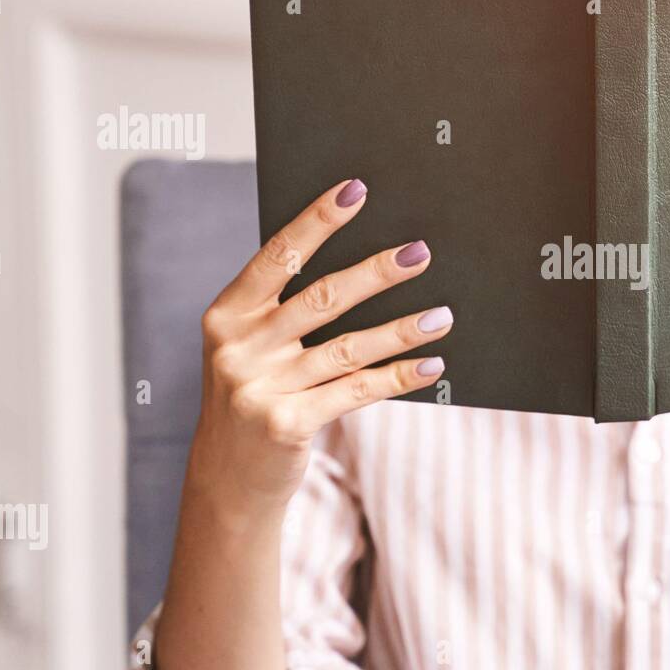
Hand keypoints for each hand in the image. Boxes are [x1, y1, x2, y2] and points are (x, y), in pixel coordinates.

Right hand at [189, 177, 450, 515]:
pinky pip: (355, 391)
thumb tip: (363, 266)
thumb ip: (285, 311)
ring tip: (443, 315)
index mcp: (226, 315)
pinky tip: (430, 364)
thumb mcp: (251, 349)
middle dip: (375, 273)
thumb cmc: (254, 396)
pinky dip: (397, 376)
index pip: (277, 256)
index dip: (316, 221)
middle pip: (321, 298)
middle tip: (419, 252)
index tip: (355, 190)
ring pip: (347, 348)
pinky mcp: (286, 425)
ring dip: (402, 329)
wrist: (227, 479)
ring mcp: (260, 388)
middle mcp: (238, 348)